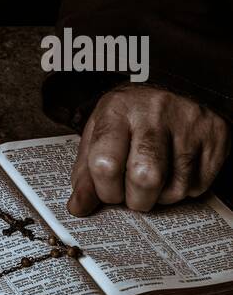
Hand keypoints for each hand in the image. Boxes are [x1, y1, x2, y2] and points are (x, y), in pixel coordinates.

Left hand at [67, 84, 230, 215]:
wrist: (175, 86)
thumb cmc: (131, 116)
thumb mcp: (100, 131)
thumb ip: (86, 171)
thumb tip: (78, 208)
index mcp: (118, 110)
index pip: (105, 163)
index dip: (105, 191)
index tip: (108, 191)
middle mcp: (155, 112)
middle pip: (144, 179)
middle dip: (136, 200)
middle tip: (133, 192)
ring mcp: (189, 123)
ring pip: (175, 189)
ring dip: (162, 196)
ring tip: (156, 175)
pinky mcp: (216, 135)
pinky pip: (200, 186)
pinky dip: (185, 188)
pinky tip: (177, 168)